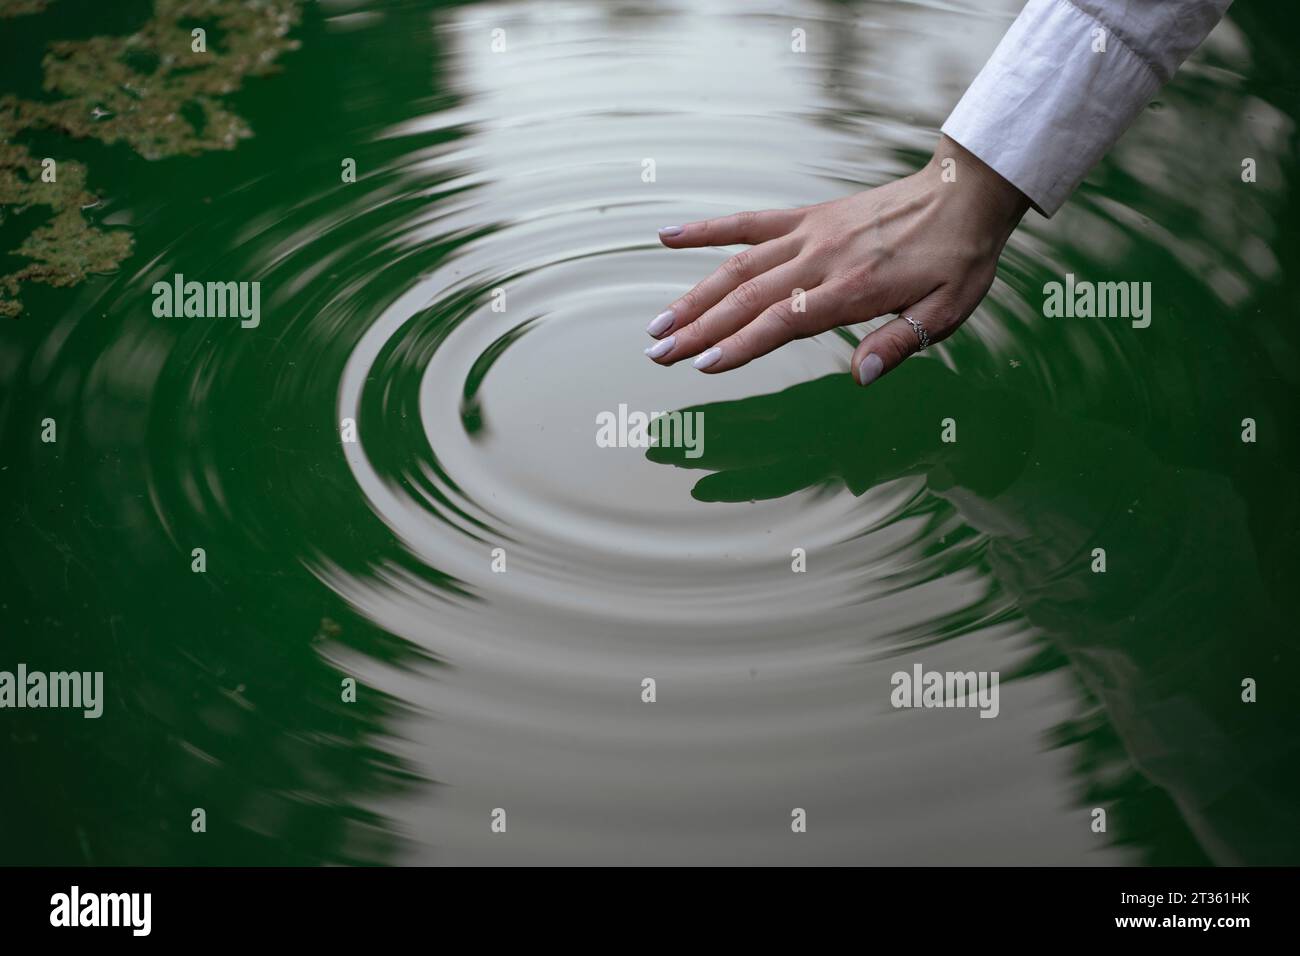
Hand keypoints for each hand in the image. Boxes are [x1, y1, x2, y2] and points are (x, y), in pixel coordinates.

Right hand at [646, 135, 1030, 384]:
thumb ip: (900, 342)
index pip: (782, 321)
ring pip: (737, 265)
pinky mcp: (806, 217)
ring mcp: (808, 234)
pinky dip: (706, 230)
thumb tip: (860, 376)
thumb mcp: (946, 310)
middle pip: (746, 298)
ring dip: (692, 295)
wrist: (962, 192)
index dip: (739, 345)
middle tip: (658, 355)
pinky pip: (748, 222)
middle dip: (698, 329)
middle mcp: (820, 259)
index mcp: (852, 287)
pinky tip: (667, 237)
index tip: (701, 366)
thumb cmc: (957, 258)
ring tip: (657, 325)